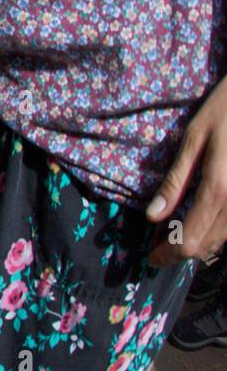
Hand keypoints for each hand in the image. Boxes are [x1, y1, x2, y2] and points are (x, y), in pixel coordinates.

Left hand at [147, 76, 226, 266]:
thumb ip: (174, 181)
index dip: (168, 254)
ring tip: (172, 235)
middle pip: (208, 246)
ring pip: (224, 239)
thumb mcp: (193, 141)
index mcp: (219, 190)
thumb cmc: (226, 111)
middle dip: (180, 252)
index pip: (190, 239)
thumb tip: (152, 216)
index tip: (151, 258)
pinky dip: (215, 232)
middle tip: (157, 247)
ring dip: (198, 243)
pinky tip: (197, 221)